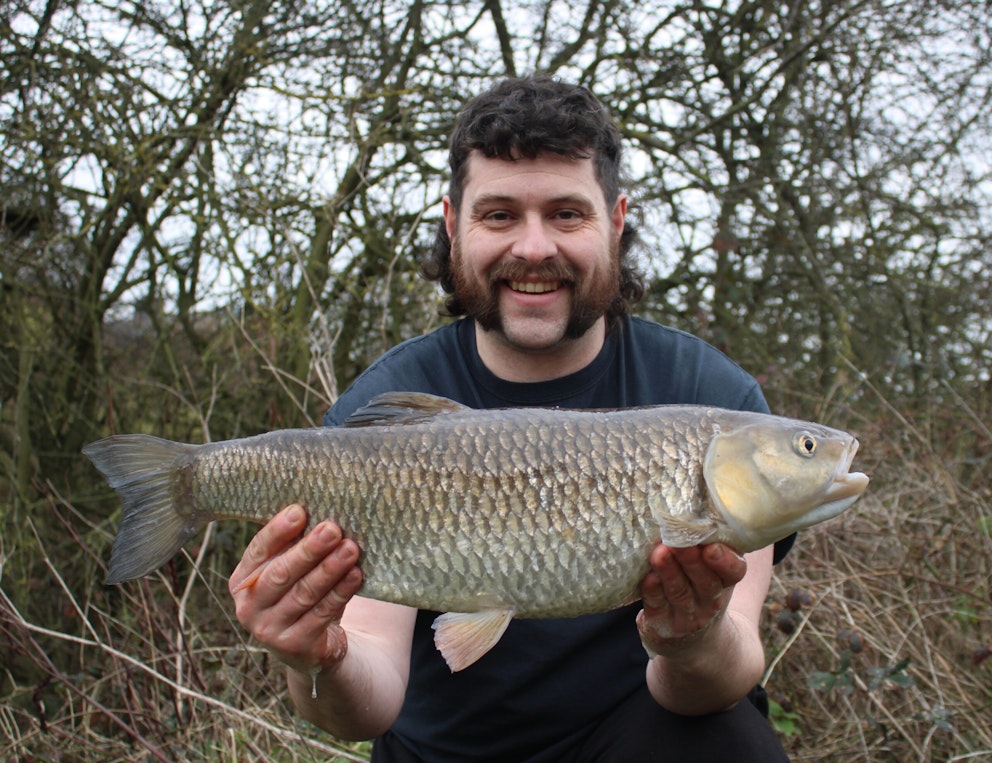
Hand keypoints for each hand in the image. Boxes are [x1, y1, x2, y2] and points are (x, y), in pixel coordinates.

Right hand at [228, 504, 362, 675]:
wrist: (310, 645)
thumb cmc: (299, 591)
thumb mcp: (292, 569)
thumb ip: (296, 545)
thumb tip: (321, 510)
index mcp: (243, 579)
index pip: (258, 550)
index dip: (278, 530)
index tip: (300, 511)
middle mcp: (249, 606)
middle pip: (281, 573)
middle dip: (308, 550)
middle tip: (332, 529)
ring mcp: (269, 630)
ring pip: (303, 594)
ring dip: (329, 570)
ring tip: (350, 549)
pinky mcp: (295, 647)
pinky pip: (321, 615)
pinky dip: (340, 593)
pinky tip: (355, 575)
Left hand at [636, 543, 746, 657]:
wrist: (696, 645)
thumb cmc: (701, 591)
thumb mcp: (714, 572)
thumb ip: (710, 542)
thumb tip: (704, 496)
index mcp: (726, 583)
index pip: (734, 572)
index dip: (725, 561)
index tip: (711, 546)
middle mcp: (710, 602)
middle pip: (704, 581)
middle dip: (691, 560)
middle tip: (679, 540)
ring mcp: (687, 617)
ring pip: (679, 593)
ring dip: (669, 572)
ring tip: (660, 553)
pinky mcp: (663, 626)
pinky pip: (657, 607)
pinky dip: (652, 592)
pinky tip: (646, 577)